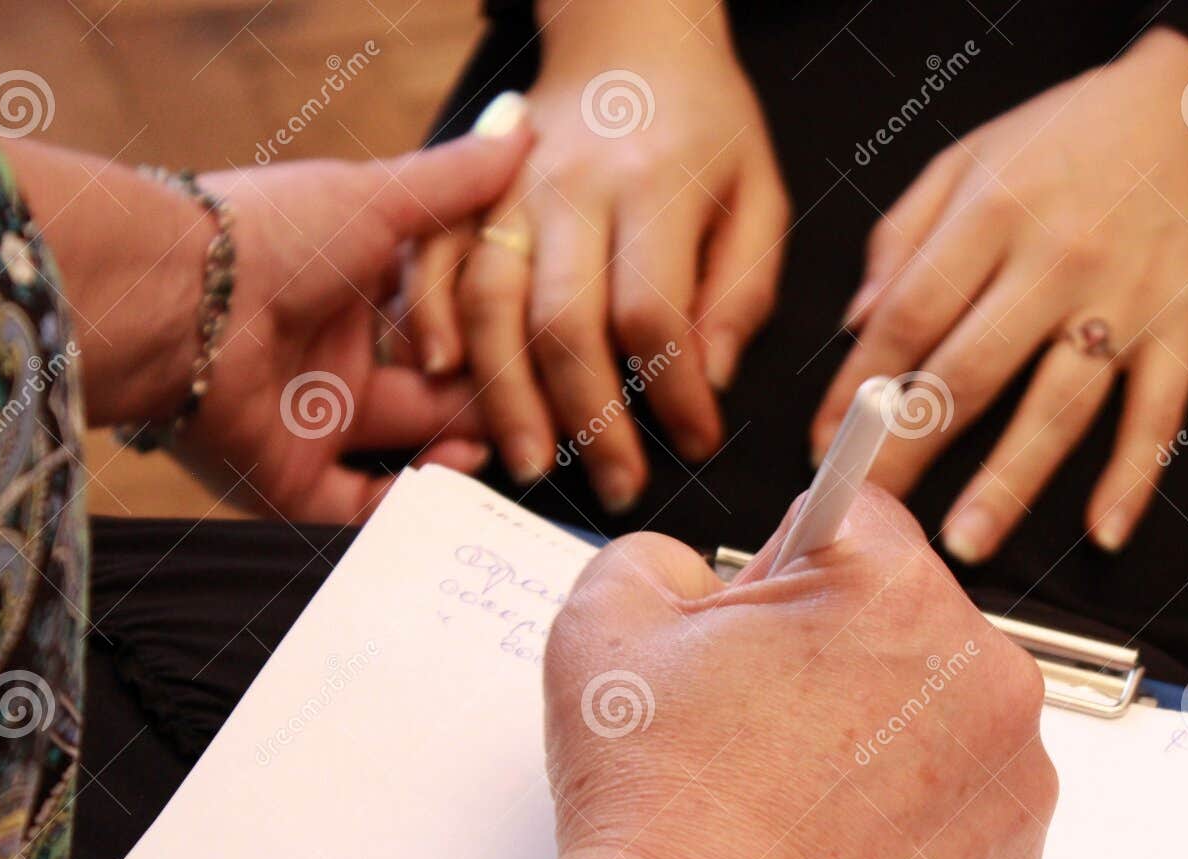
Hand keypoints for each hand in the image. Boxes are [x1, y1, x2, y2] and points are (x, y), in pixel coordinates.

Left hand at [176, 129, 531, 522]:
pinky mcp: (292, 479)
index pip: (442, 312)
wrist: (180, 304)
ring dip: (465, 445)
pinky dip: (412, 500)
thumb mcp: (377, 196)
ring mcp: (314, 419)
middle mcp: (334, 354)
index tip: (543, 329)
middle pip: (435, 384)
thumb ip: (454, 180)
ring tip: (508, 440)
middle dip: (491, 393)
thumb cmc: (271, 236)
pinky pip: (362, 505)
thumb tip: (524, 131)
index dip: (494, 323)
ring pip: (410, 445)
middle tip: (544, 398)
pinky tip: (457, 476)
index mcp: (349, 285)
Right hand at [407, 0, 788, 509]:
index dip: (674, 393)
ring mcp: (507, 190)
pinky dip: (429, 322)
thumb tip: (708, 376)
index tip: (696, 441)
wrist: (629, 39)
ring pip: (489, 305)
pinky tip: (443, 376)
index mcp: (656, 184)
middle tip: (614, 485)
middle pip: (563, 323)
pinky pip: (433, 264)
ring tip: (527, 462)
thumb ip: (742, 289)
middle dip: (587, 421)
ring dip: (505, 395)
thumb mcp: (758, 196)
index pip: (654, 313)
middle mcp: (571, 188)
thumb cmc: (703, 124)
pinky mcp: (466, 195)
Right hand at [542, 486, 1056, 858]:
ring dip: (882, 737)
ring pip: (942, 717)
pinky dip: (910, 822)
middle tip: (757, 720)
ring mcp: (1012, 780)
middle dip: (838, 651)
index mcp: (896, 591)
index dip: (789, 558)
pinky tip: (832, 851)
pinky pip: (964, 810)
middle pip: (907, 619)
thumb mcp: (605, 627)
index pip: (857, 513)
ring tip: (788, 798)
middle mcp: (983, 676)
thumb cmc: (661, 813)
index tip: (769, 600)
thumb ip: (656, 557)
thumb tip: (690, 572)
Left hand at [813, 28, 1187, 561]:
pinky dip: (1134, 476)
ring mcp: (1124, 301)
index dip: (858, 388)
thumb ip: (903, 237)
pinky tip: (1106, 528)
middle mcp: (1055, 261)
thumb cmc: (1074, 137)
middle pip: (969, 373)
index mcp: (992, 215)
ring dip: (1010, 481)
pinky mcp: (1184, 327)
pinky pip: (1157, 415)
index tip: (826, 442)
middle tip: (872, 506)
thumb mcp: (970, 158)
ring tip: (968, 539)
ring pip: (1058, 406)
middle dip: (911, 449)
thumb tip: (854, 323)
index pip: (907, 317)